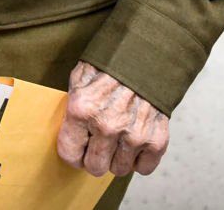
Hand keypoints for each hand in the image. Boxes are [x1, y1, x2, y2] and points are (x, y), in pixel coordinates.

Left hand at [56, 62, 170, 177]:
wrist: (148, 53)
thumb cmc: (111, 64)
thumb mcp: (80, 77)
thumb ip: (72, 107)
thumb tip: (67, 132)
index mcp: (82, 110)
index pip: (70, 154)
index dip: (74, 151)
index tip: (80, 146)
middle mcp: (107, 125)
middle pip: (95, 167)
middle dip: (96, 156)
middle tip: (101, 141)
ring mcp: (134, 134)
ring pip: (119, 169)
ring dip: (119, 157)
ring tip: (120, 136)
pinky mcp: (156, 139)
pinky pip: (144, 168)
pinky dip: (141, 158)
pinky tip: (136, 139)